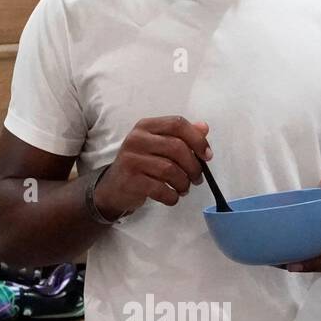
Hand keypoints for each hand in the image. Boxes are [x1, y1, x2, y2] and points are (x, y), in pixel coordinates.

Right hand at [92, 116, 210, 219]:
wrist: (113, 186)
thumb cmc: (141, 164)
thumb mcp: (158, 145)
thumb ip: (181, 136)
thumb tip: (204, 128)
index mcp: (146, 126)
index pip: (177, 124)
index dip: (197, 139)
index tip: (207, 155)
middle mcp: (136, 139)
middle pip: (177, 147)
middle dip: (193, 166)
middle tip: (197, 178)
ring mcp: (132, 159)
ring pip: (171, 170)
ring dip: (184, 183)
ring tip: (184, 188)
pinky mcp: (131, 180)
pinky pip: (161, 189)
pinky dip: (172, 196)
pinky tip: (172, 196)